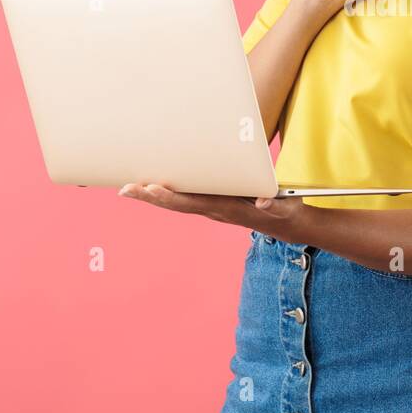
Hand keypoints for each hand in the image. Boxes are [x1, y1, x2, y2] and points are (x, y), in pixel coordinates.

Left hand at [118, 184, 302, 226]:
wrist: (286, 225)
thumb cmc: (284, 211)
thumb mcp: (285, 207)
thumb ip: (275, 204)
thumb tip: (263, 202)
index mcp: (227, 208)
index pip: (194, 202)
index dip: (172, 196)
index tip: (152, 188)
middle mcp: (214, 210)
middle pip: (177, 205)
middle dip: (151, 197)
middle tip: (125, 189)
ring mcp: (212, 208)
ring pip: (177, 203)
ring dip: (152, 197)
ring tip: (128, 189)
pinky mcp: (213, 204)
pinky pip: (185, 200)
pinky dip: (165, 195)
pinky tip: (149, 189)